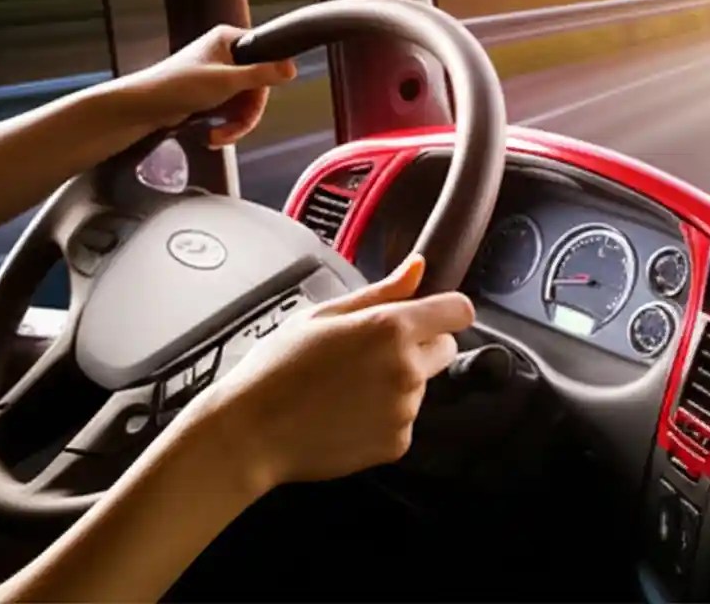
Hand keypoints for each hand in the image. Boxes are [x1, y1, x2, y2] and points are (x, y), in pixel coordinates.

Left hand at [110, 24, 296, 145]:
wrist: (145, 108)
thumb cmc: (178, 86)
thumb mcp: (226, 80)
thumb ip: (261, 75)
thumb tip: (291, 68)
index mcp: (229, 40)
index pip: (265, 59)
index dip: (265, 83)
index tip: (261, 99)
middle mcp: (225, 54)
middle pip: (256, 88)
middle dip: (245, 115)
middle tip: (235, 128)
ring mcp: (218, 76)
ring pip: (244, 104)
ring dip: (234, 126)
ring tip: (218, 136)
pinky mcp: (210, 95)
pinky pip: (231, 112)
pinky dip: (225, 127)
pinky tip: (212, 135)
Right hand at [200, 254, 474, 484]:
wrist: (252, 431)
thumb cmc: (277, 368)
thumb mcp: (323, 315)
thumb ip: (380, 291)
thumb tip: (417, 268)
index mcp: (390, 328)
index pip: (457, 311)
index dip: (445, 310)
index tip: (430, 315)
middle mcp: (406, 369)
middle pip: (444, 348)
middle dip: (420, 346)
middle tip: (370, 353)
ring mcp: (404, 409)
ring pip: (420, 386)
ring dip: (396, 383)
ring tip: (346, 387)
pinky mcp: (397, 443)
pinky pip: (404, 421)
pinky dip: (384, 418)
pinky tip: (346, 414)